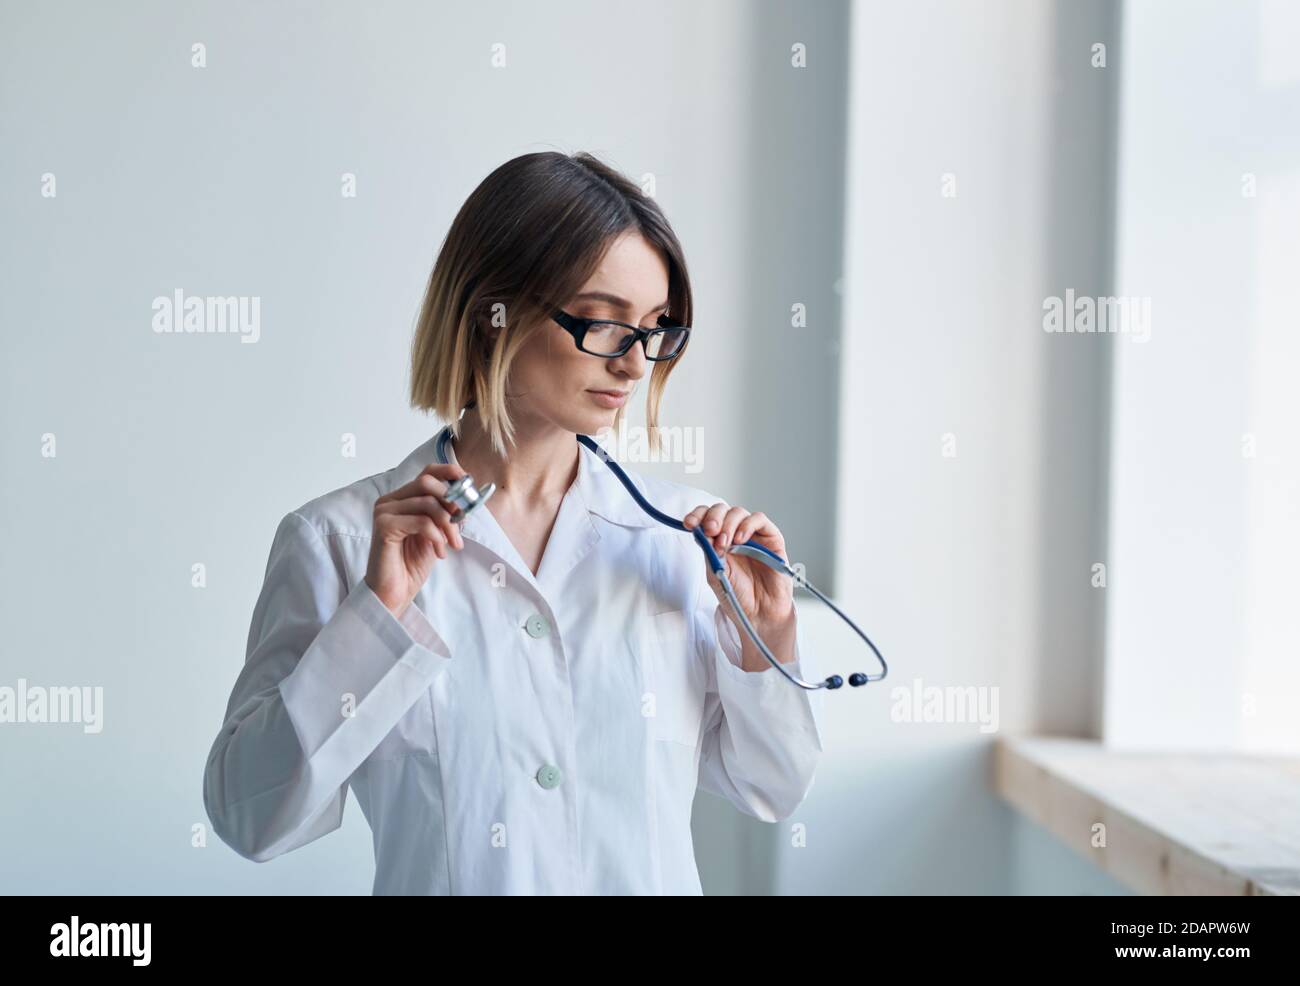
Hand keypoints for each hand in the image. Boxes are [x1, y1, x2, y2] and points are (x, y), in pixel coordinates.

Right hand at [365, 463, 467, 616]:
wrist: (394, 592)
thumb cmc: (411, 564)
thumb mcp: (436, 534)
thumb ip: (446, 514)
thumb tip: (467, 500)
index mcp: (401, 499)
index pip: (426, 473)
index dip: (449, 473)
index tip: (469, 483)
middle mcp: (389, 501)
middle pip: (427, 483)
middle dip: (451, 502)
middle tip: (461, 523)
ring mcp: (384, 512)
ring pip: (427, 503)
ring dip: (447, 525)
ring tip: (452, 544)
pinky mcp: (383, 526)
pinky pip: (421, 521)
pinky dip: (436, 535)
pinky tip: (439, 551)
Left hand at [683, 503, 794, 632]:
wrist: (758, 614)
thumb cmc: (737, 595)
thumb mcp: (715, 573)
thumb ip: (709, 552)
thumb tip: (701, 531)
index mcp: (717, 540)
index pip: (706, 518)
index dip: (697, 516)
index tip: (689, 524)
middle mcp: (734, 534)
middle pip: (721, 510)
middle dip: (712, 518)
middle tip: (709, 531)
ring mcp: (753, 535)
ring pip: (738, 513)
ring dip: (728, 524)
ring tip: (724, 543)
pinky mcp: (771, 538)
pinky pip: (760, 520)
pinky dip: (747, 525)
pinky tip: (740, 539)